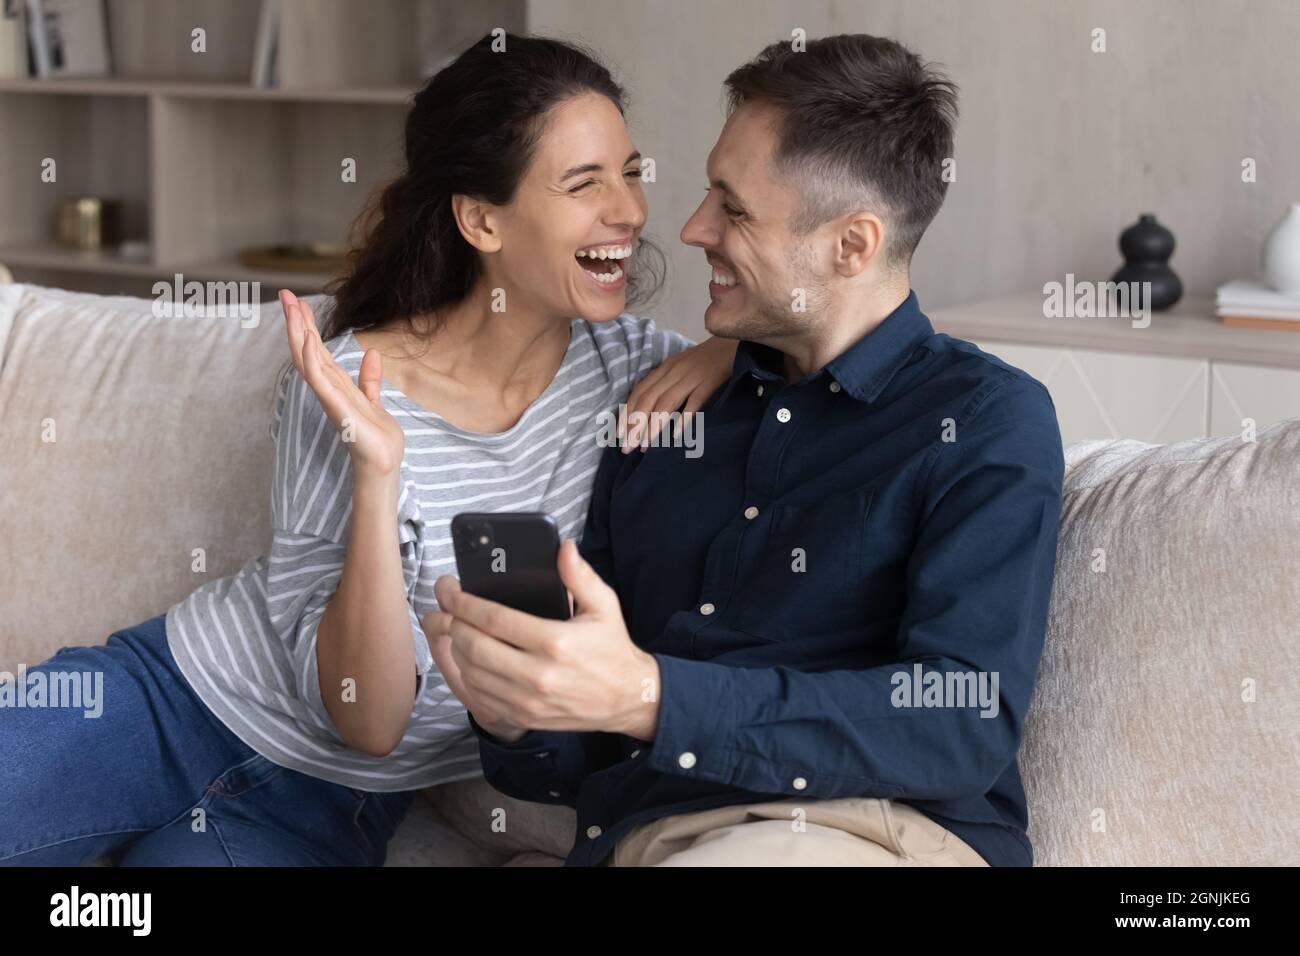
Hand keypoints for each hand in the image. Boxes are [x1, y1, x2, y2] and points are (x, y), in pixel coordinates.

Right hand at [280, 289, 404, 480]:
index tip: (298, 302)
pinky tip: (307, 338)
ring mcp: (329, 397)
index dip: (306, 326)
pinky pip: (319, 380)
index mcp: (335, 384)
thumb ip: (369, 378)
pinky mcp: (335, 407)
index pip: (316, 350)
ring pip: (307, 360)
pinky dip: (311, 358)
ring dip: (298, 333)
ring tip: (292, 307)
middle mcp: (327, 388)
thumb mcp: (372, 399)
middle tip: (285, 294)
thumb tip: (371, 353)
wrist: (383, 461)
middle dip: (296, 322)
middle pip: (306, 349)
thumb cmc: (375, 436)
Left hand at [429, 540, 661, 739]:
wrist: (627, 698)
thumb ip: (581, 576)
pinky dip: (465, 676)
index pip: (496, 620)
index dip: (465, 603)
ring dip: (454, 649)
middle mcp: (539, 675)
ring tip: (450, 631)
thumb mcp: (604, 606)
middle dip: (451, 625)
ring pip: (472, 673)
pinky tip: (464, 659)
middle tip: (441, 610)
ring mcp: (529, 701)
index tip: (449, 591)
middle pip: (475, 647)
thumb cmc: (611, 648)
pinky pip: (480, 697)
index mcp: (556, 642)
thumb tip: (564, 549)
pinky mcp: (524, 717)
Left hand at [621, 336, 736, 451]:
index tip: (619, 434)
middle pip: (649, 399)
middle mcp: (674, 371)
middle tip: (627, 447)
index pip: (640, 391)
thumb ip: (666, 381)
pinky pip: (694, 401)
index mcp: (665, 367)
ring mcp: (692, 377)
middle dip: (635, 424)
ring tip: (645, 445)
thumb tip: (649, 406)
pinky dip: (684, 418)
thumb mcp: (681, 365)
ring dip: (653, 425)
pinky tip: (676, 435)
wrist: (733, 343)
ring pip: (667, 402)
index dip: (627, 413)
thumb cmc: (707, 358)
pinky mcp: (709, 382)